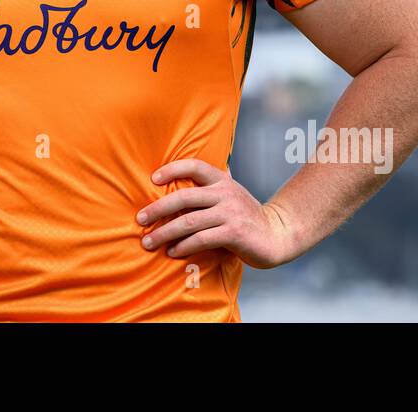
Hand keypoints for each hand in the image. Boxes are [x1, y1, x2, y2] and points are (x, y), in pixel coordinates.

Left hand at [136, 158, 297, 268]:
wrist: (277, 234)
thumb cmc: (245, 216)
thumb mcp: (229, 195)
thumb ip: (209, 189)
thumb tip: (176, 182)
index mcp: (222, 180)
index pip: (194, 166)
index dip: (172, 169)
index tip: (152, 179)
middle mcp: (225, 193)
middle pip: (184, 197)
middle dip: (157, 208)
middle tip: (139, 219)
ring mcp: (230, 213)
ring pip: (189, 221)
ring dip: (164, 233)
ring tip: (148, 242)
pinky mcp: (234, 233)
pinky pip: (201, 239)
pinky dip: (183, 246)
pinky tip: (172, 252)